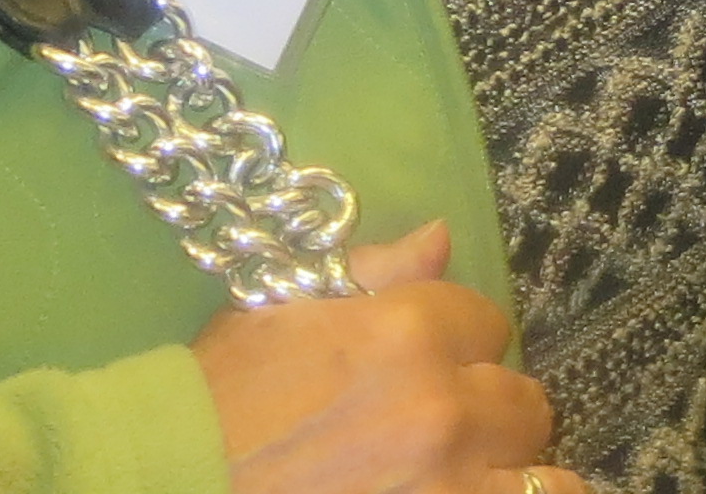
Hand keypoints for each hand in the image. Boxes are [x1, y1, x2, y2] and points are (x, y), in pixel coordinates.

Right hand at [193, 223, 580, 493]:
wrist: (159, 486)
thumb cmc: (211, 406)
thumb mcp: (281, 313)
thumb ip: (375, 275)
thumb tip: (442, 237)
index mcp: (409, 335)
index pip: (488, 324)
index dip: (461, 348)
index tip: (431, 372)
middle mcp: (444, 411)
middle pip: (526, 404)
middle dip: (491, 416)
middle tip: (448, 438)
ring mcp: (445, 490)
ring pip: (545, 480)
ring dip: (511, 477)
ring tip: (475, 481)